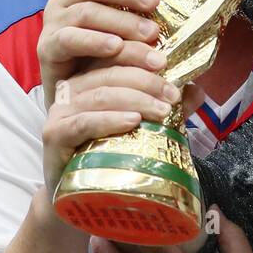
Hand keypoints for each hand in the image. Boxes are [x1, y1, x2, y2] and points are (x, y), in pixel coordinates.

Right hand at [37, 0, 167, 108]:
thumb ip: (148, 18)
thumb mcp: (131, 35)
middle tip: (155, 1)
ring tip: (149, 34)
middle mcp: (64, 1)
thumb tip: (194, 7)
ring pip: (84, 12)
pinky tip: (116, 48)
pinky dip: (94, 43)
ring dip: (119, 21)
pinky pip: (68, 41)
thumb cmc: (110, 63)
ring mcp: (52, 25)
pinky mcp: (47, 53)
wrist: (78, 106)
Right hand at [41, 62, 180, 191]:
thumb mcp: (141, 126)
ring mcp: (60, 112)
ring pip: (100, 96)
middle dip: (146, 80)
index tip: (168, 64)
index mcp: (89, 78)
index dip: (141, 55)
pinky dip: (110, 120)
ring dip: (136, 100)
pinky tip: (133, 121)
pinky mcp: (54, 136)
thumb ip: (164, 106)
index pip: (114, 56)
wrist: (80, 198)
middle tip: (172, 94)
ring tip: (163, 110)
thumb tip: (197, 91)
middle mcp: (71, 90)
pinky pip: (84, 123)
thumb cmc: (110, 156)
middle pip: (110, 74)